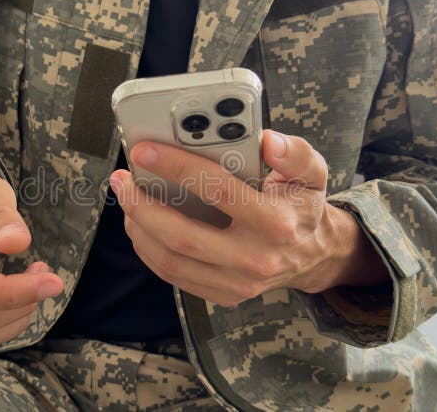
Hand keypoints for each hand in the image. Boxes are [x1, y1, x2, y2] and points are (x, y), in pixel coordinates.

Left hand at [110, 130, 387, 307]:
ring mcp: (238, 283)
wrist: (314, 256)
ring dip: (138, 228)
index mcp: (276, 222)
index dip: (177, 167)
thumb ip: (294, 154)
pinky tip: (141, 223)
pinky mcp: (224, 295)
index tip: (145, 150)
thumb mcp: (312, 173)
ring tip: (126, 199)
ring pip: (171, 261)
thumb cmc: (302, 206)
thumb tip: (268, 141)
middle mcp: (256, 258)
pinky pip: (174, 276)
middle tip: (122, 179)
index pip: (218, 190)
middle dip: (142, 205)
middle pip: (182, 236)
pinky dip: (149, 249)